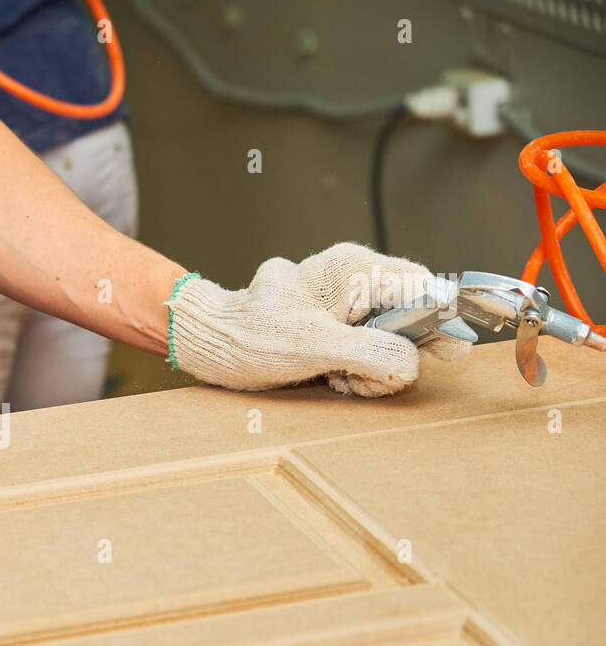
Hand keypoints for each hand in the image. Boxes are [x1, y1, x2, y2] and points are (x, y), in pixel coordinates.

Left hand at [166, 242, 467, 396]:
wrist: (208, 343)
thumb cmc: (249, 338)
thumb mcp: (312, 348)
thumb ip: (370, 352)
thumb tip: (415, 361)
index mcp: (352, 269)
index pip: (425, 290)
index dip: (437, 327)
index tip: (434, 358)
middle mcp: (354, 277)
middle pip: (413, 318)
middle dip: (396, 355)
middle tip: (358, 376)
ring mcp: (346, 300)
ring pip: (393, 339)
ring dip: (373, 368)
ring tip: (335, 376)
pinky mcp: (338, 322)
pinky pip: (370, 349)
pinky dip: (357, 370)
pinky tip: (328, 375)